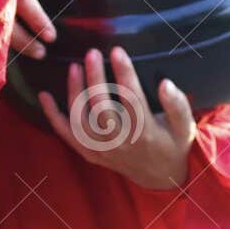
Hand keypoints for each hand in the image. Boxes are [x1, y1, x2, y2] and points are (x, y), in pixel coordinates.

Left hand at [38, 46, 194, 190]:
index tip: (117, 51)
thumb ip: (177, 105)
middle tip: (92, 53)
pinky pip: (67, 134)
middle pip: (101, 106)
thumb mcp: (185, 127)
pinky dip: (53, 115)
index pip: (131, 97)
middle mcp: (120, 142)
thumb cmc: (172, 145)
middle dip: (95, 77)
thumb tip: (165, 83)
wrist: (160, 177)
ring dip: (74, 90)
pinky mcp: (89, 153)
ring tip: (75, 67)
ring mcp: (101, 149)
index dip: (124, 73)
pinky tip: (44, 95)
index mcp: (145, 133)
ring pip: (81, 117)